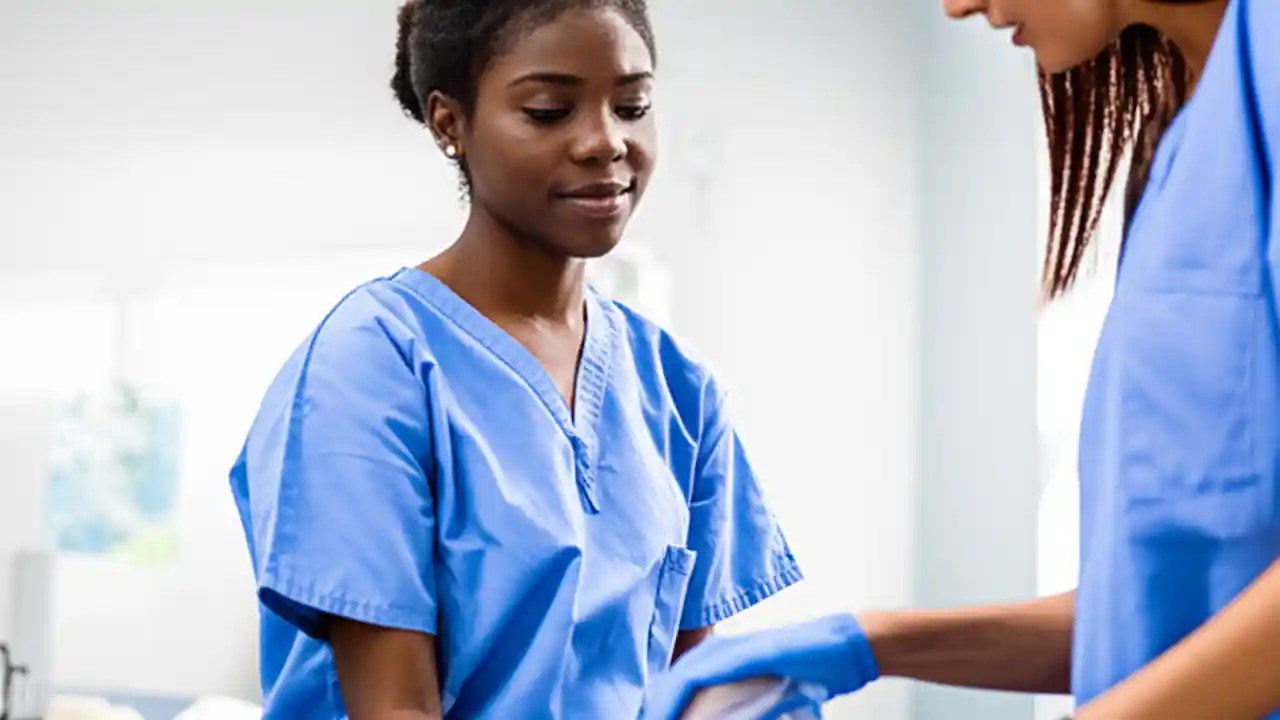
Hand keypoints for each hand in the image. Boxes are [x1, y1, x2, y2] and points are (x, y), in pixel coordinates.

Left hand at [642, 613, 878, 719]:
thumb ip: (745, 705)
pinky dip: (680, 697)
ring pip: (679, 679)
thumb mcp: (770, 694)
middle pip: (672, 680)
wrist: (846, 649)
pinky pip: (700, 676)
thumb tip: (720, 716)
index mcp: (724, 656)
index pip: (679, 681)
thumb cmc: (811, 671)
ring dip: (661, 706)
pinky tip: (668, 714)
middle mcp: (722, 648)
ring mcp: (732, 648)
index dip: (660, 704)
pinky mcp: (744, 653)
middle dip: (654, 708)